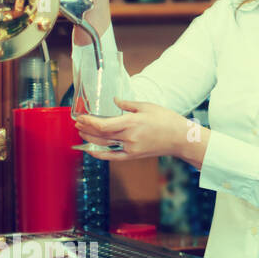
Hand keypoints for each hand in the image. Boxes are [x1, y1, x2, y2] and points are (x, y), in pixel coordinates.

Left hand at [74, 99, 195, 161]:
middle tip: (78, 123)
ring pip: (104, 144)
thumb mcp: (148, 106)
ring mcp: (130, 148)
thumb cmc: (167, 120)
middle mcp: (129, 137)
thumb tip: (115, 100)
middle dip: (86, 129)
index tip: (81, 117)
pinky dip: (99, 154)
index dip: (89, 122)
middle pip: (101, 134)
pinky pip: (112, 156)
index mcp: (132, 122)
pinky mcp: (133, 155)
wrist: (180, 138)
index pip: (103, 125)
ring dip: (90, 139)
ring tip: (82, 133)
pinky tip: (91, 150)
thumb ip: (128, 105)